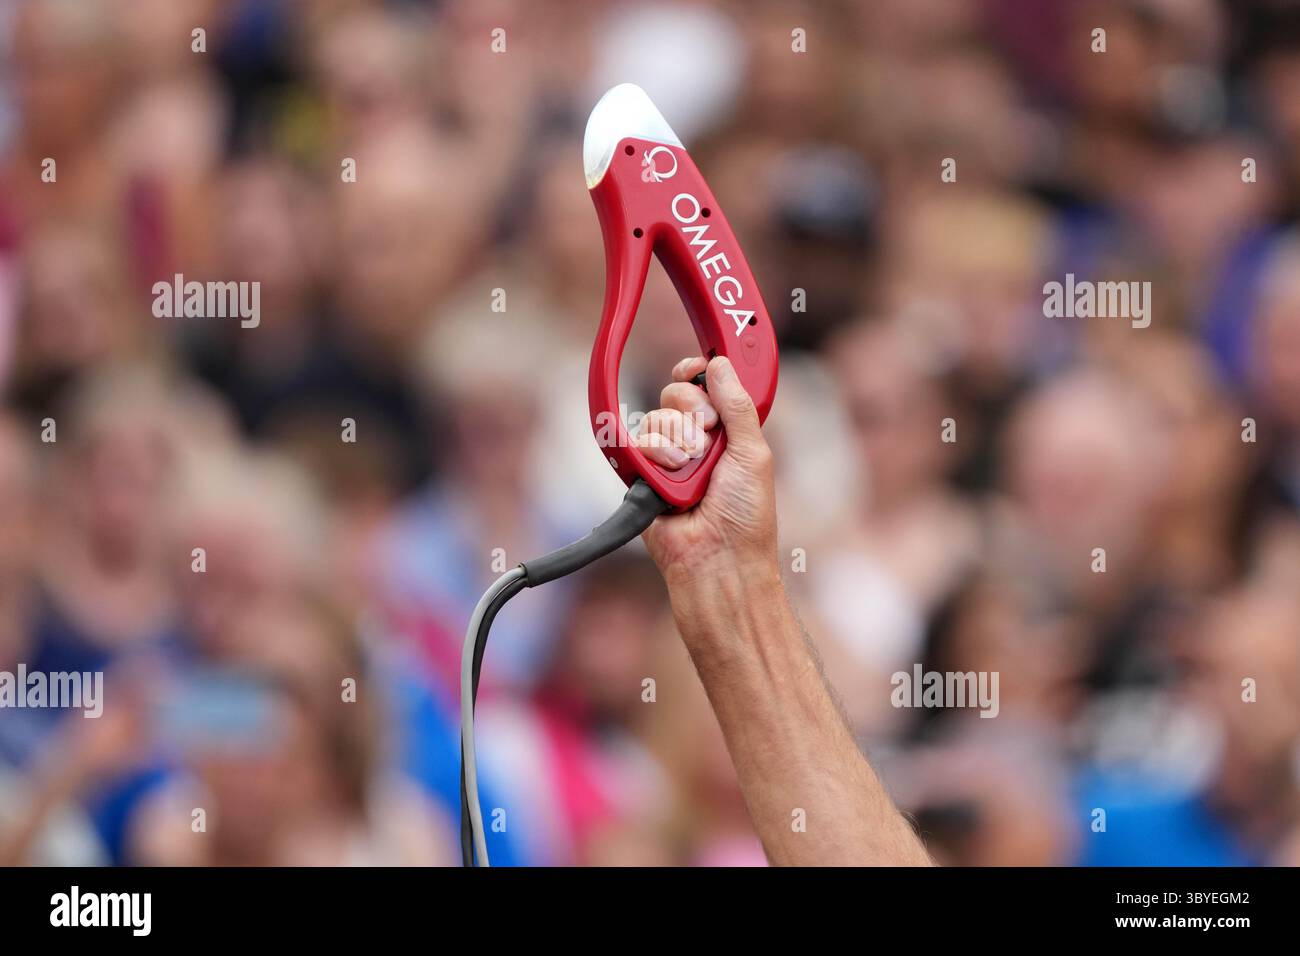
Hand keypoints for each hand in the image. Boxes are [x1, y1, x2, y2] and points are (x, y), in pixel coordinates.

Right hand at [633, 356, 778, 586]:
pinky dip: (656, 457)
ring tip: (692, 471)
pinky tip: (671, 479)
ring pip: (657, 417)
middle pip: (677, 394)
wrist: (718, 557)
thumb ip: (738, 405)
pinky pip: (638, 444)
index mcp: (727, 432)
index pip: (705, 386)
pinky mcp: (642, 476)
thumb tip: (720, 364)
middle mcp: (695, 441)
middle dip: (693, 410)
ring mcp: (667, 458)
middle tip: (707, 436)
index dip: (699, 372)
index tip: (698, 367)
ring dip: (678, 441)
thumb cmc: (745, 516)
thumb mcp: (754, 452)